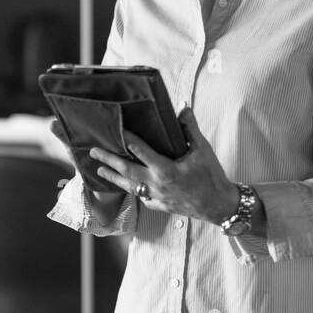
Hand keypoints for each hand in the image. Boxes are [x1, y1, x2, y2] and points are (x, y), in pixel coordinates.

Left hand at [89, 106, 238, 225]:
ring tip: (100, 169)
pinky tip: (124, 184)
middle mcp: (156, 185)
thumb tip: (183, 107)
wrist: (218, 205)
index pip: (140, 150)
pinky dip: (130, 188)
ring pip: (129, 186)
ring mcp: (155, 197)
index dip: (126, 138)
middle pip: (126, 170)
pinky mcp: (158, 205)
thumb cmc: (211, 176)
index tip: (116, 130)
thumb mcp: (203, 150)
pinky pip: (139, 196)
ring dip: (113, 177)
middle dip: (109, 160)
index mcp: (166, 170)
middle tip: (94, 151)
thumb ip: (190, 128)